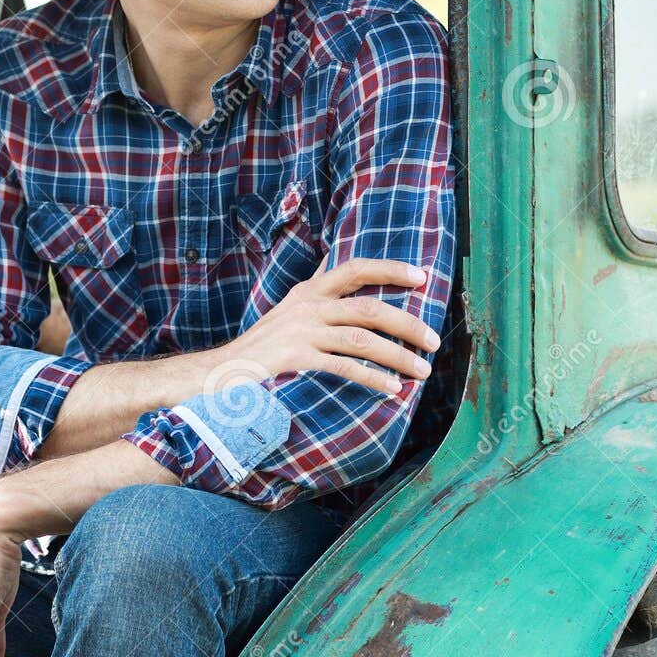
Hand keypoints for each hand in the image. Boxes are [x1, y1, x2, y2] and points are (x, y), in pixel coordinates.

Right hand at [222, 258, 440, 394]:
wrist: (222, 369)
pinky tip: (392, 389)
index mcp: (310, 291)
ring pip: (361, 338)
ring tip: (422, 371)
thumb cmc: (264, 343)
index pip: (356, 268)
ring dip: (397, 355)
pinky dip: (372, 378)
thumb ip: (319, 292)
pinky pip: (343, 366)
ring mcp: (301, 331)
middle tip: (434, 341)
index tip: (421, 277)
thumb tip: (340, 272)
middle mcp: (307, 305)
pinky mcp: (295, 357)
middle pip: (368, 306)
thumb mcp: (292, 309)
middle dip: (407, 323)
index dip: (390, 270)